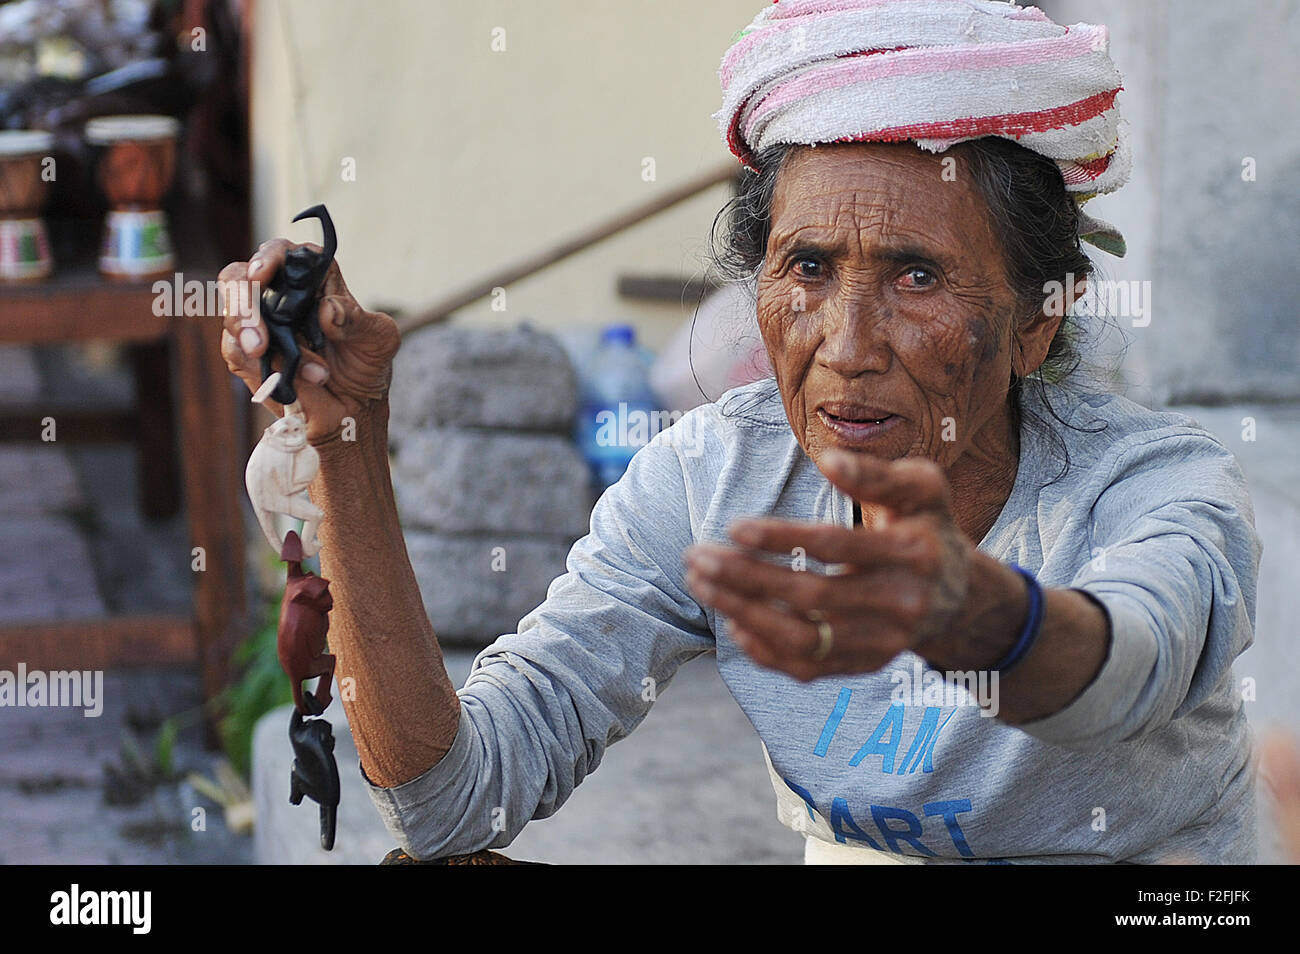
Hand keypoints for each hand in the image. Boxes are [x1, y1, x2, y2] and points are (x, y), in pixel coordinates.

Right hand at [219, 239, 399, 442]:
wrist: (356, 406)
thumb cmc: (367, 362)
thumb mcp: (378, 340)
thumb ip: (356, 321)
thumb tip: (328, 309)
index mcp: (311, 278)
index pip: (282, 253)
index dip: (268, 257)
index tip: (262, 274)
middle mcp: (278, 295)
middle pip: (239, 278)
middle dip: (242, 304)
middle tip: (259, 340)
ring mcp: (259, 325)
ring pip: (233, 320)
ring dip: (262, 348)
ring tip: (310, 373)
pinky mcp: (247, 356)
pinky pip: (238, 354)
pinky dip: (266, 369)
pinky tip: (294, 381)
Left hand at [684, 450, 972, 681]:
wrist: (958, 596)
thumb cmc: (925, 526)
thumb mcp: (920, 488)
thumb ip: (875, 473)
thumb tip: (827, 460)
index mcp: (914, 554)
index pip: (837, 547)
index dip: (783, 537)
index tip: (734, 526)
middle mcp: (901, 605)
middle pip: (812, 596)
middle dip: (747, 576)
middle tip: (697, 556)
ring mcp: (883, 643)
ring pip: (803, 639)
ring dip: (744, 612)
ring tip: (702, 584)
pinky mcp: (866, 665)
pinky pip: (807, 667)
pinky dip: (764, 649)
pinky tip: (733, 618)